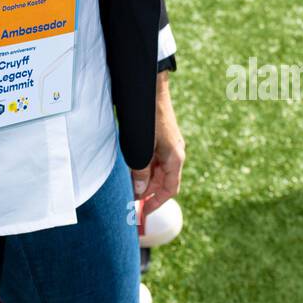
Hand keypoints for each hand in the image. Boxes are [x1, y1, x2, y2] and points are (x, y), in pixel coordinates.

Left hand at [131, 73, 184, 215]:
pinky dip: (143, 169)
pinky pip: (153, 160)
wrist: (152, 90)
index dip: (157, 203)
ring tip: (127, 189)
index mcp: (175, 158)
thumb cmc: (150, 118)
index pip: (170, 189)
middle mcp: (174, 154)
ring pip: (156, 171)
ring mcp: (168, 147)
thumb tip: (140, 190)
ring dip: (143, 181)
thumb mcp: (144, 147)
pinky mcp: (160, 140)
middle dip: (147, 193)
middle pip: (162, 182)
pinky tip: (130, 171)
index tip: (143, 212)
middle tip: (129, 202)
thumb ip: (142, 169)